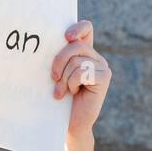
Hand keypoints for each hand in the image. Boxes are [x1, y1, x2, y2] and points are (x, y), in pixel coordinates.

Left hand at [51, 20, 111, 137]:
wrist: (71, 122)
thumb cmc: (61, 97)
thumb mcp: (58, 73)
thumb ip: (60, 57)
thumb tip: (47, 42)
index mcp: (85, 53)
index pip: (86, 28)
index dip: (78, 27)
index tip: (66, 37)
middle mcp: (96, 57)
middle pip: (76, 45)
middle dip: (59, 61)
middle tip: (53, 77)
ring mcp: (102, 67)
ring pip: (77, 61)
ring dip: (65, 78)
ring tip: (63, 90)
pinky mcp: (104, 78)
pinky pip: (82, 71)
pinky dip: (72, 83)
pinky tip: (73, 93)